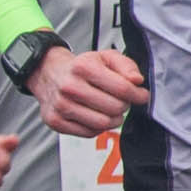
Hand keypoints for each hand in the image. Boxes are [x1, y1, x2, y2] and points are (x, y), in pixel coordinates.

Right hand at [31, 46, 147, 137]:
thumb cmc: (81, 68)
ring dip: (113, 119)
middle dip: (124, 105)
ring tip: (111, 110)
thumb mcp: (105, 57)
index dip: (138, 94)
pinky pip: (89, 133)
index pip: (123, 88)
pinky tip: (96, 115)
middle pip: (115, 108)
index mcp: (83, 67)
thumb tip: (136, 80)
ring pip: (103, 124)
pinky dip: (98, 127)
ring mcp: (61, 106)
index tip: (141, 95)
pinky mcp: (56, 121)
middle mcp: (70, 87)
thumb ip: (126, 65)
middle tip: (121, 100)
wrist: (49, 74)